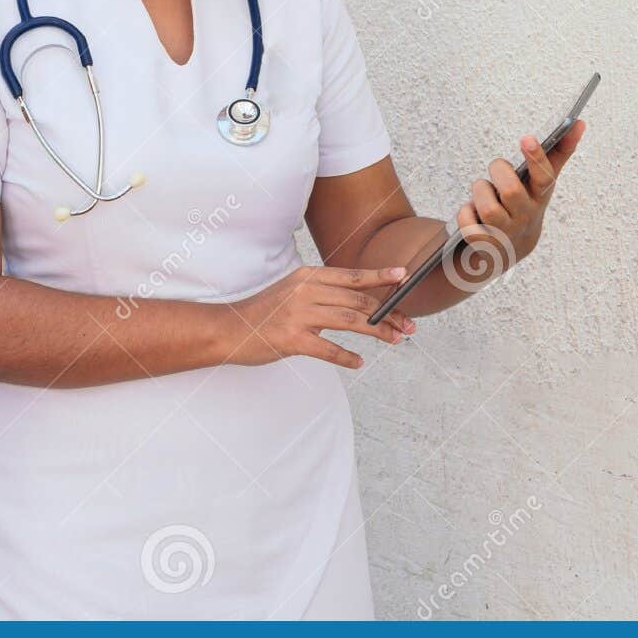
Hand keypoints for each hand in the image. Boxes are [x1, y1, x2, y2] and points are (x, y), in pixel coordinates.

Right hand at [228, 265, 418, 369]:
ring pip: (350, 320)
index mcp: (307, 277)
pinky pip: (329, 349)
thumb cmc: (263, 313)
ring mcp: (298, 315)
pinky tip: (358, 362)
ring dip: (378, 332)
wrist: (229, 329)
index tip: (404, 276)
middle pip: (357, 300)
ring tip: (395, 340)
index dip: (379, 276)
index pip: (351, 276)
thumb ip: (321, 293)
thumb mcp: (292, 291)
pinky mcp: (292, 339)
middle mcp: (305, 291)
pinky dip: (347, 357)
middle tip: (407, 325)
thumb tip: (358, 302)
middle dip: (388, 313)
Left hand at [455, 119, 586, 273]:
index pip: (544, 177)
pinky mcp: (485, 244)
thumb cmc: (524, 203)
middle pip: (511, 190)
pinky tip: (472, 213)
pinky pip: (468, 224)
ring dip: (480, 192)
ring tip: (484, 193)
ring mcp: (506, 232)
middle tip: (497, 170)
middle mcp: (526, 215)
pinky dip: (465, 214)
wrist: (509, 247)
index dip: (536, 158)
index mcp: (541, 195)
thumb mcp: (541, 181)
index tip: (527, 138)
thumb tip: (578, 122)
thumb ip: (559, 152)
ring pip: (489, 209)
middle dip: (498, 172)